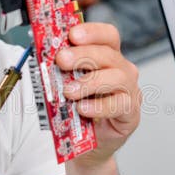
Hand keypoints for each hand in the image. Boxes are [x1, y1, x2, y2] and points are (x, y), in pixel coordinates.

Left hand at [56, 23, 141, 167]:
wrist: (88, 142)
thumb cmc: (79, 108)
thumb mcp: (67, 84)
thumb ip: (62, 70)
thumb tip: (43, 55)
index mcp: (107, 57)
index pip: (107, 36)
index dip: (92, 32)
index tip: (72, 34)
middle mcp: (122, 70)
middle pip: (108, 54)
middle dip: (83, 55)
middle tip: (62, 60)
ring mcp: (129, 90)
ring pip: (117, 77)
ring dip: (90, 82)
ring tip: (69, 91)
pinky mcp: (131, 112)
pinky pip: (119, 105)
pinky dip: (99, 106)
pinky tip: (83, 108)